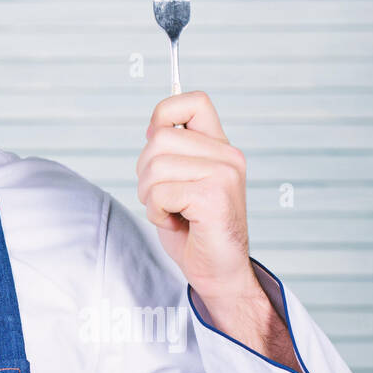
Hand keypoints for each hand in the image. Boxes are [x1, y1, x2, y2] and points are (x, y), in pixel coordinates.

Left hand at [135, 91, 259, 306]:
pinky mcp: (214, 196)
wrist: (218, 271)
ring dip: (150, 196)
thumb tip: (152, 127)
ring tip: (172, 212)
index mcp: (220, 147)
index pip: (193, 101)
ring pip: (154, 166)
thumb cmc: (195, 229)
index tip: (157, 142)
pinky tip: (178, 223)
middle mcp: (228, 155)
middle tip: (164, 197)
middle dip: (145, 172)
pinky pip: (160, 193)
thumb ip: (170, 152)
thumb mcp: (178, 181)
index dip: (163, 114)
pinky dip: (157, 212)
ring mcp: (224, 174)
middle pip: (158, 139)